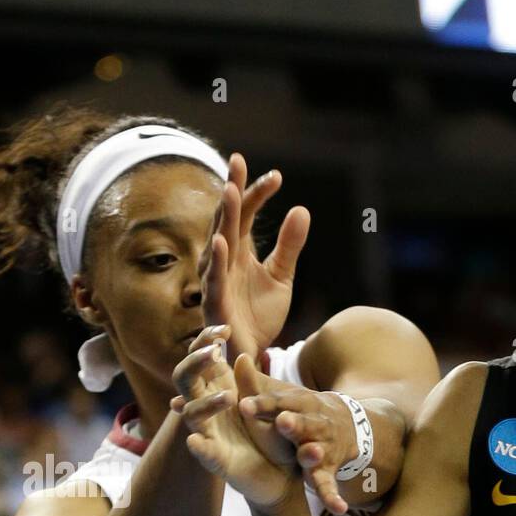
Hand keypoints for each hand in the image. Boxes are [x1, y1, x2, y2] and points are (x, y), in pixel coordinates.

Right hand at [171, 329, 296, 508]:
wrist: (284, 474)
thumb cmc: (272, 434)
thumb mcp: (266, 404)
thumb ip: (251, 382)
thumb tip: (240, 354)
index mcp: (218, 388)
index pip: (200, 358)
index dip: (205, 340)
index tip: (225, 331)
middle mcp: (207, 408)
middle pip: (184, 378)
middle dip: (195, 362)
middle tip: (216, 354)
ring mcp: (209, 433)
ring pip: (192, 413)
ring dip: (206, 402)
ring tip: (230, 398)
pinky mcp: (216, 460)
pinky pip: (202, 452)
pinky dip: (198, 446)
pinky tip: (194, 440)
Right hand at [200, 153, 309, 360]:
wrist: (253, 355)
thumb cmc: (260, 316)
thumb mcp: (281, 278)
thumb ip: (290, 246)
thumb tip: (302, 209)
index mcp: (238, 250)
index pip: (246, 213)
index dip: (257, 193)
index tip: (277, 176)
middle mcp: (223, 260)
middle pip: (227, 218)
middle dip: (232, 190)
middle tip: (237, 161)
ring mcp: (216, 280)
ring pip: (217, 242)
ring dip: (223, 217)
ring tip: (230, 190)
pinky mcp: (215, 304)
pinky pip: (213, 279)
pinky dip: (216, 260)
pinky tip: (222, 240)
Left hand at [237, 377, 360, 515]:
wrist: (344, 426)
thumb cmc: (301, 410)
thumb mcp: (281, 396)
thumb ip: (255, 382)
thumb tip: (233, 357)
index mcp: (298, 403)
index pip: (278, 401)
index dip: (264, 402)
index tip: (245, 404)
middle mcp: (313, 423)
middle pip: (302, 423)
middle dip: (294, 423)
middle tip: (282, 421)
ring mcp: (322, 447)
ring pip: (317, 450)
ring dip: (314, 453)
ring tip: (311, 454)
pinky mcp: (328, 469)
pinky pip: (329, 484)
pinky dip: (333, 496)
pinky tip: (338, 509)